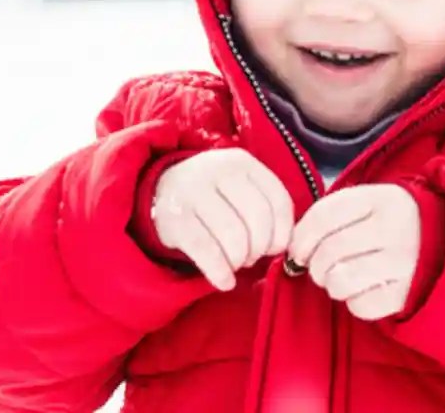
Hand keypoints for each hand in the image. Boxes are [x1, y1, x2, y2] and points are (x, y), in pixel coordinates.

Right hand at [152, 148, 293, 290]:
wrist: (159, 190)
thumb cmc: (213, 196)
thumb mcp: (240, 187)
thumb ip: (265, 207)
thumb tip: (285, 245)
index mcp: (242, 162)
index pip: (278, 200)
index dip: (282, 232)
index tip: (275, 248)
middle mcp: (217, 171)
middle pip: (257, 218)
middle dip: (260, 248)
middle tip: (251, 257)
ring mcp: (193, 192)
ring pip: (233, 235)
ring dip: (240, 260)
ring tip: (235, 263)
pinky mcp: (174, 217)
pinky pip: (206, 250)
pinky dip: (220, 272)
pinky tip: (224, 281)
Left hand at [287, 184, 420, 320]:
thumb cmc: (393, 221)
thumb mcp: (369, 203)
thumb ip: (330, 217)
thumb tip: (293, 253)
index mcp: (382, 199)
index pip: (324, 216)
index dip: (300, 237)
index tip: (297, 251)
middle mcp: (396, 228)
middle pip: (328, 251)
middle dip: (314, 265)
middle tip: (321, 267)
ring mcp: (405, 263)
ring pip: (340, 281)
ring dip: (332, 283)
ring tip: (343, 277)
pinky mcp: (408, 293)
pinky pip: (361, 306)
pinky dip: (354, 301)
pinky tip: (365, 289)